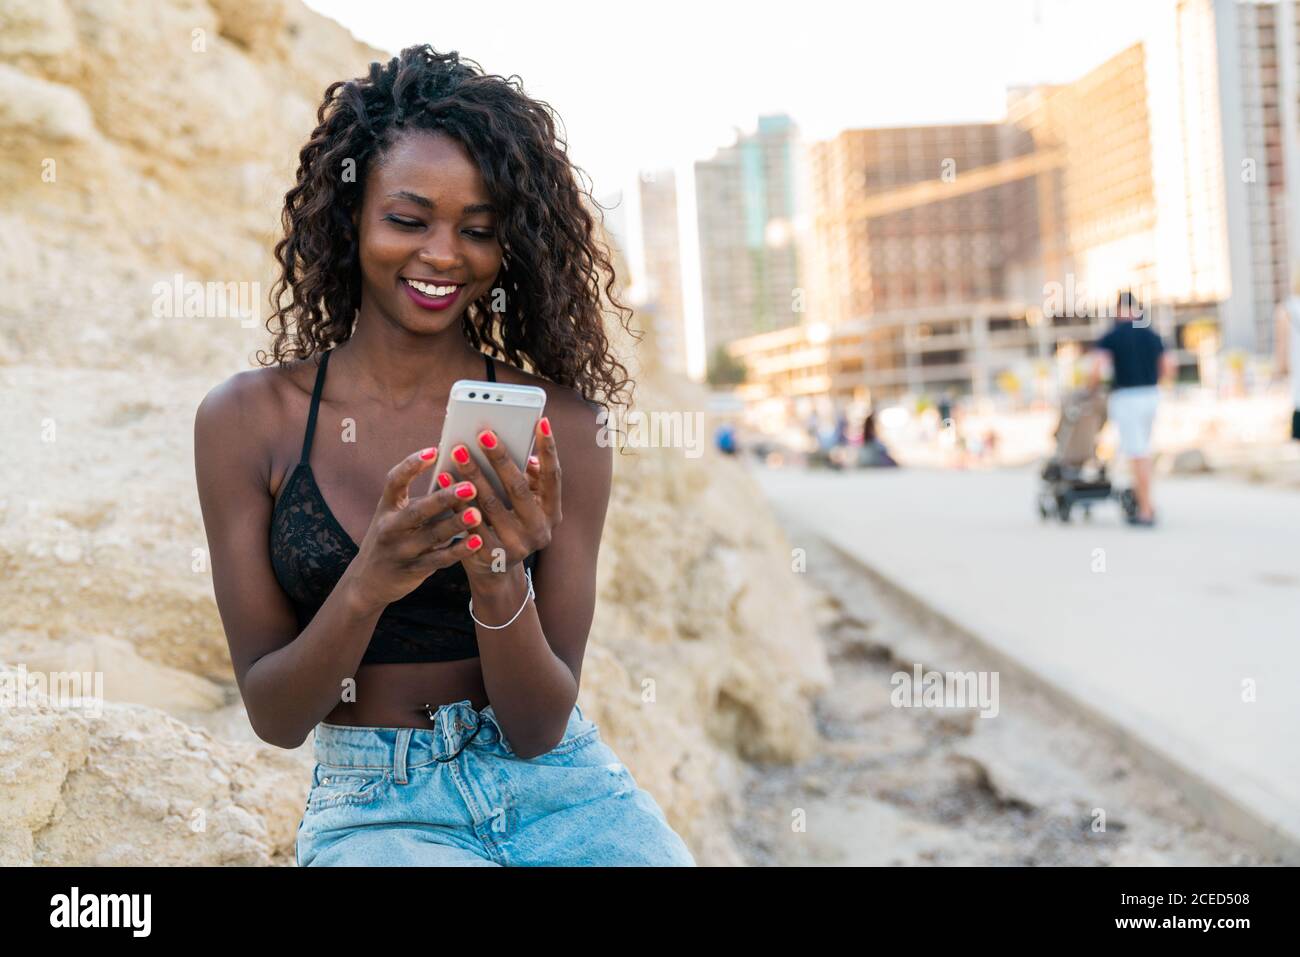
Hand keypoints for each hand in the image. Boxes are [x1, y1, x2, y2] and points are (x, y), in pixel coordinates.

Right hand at [346, 446, 485, 612]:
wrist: (368, 580)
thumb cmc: (394, 537)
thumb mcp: (397, 516)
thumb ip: (422, 499)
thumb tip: (458, 470)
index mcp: (387, 506)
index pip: (394, 481)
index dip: (412, 465)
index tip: (434, 451)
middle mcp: (390, 527)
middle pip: (417, 511)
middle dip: (444, 498)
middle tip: (470, 486)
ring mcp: (401, 550)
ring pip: (431, 536)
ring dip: (455, 525)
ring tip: (476, 514)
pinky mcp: (412, 570)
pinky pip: (438, 559)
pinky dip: (458, 550)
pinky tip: (476, 541)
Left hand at [443, 417, 560, 581]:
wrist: (496, 573)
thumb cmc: (510, 524)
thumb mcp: (526, 505)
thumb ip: (529, 481)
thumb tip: (528, 457)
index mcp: (552, 514)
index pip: (553, 477)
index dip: (549, 449)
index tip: (541, 421)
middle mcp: (540, 532)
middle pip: (518, 488)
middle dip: (500, 458)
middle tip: (483, 433)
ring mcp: (516, 547)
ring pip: (491, 504)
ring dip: (473, 475)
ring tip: (458, 451)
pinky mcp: (491, 557)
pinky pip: (471, 522)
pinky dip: (457, 499)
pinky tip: (444, 479)